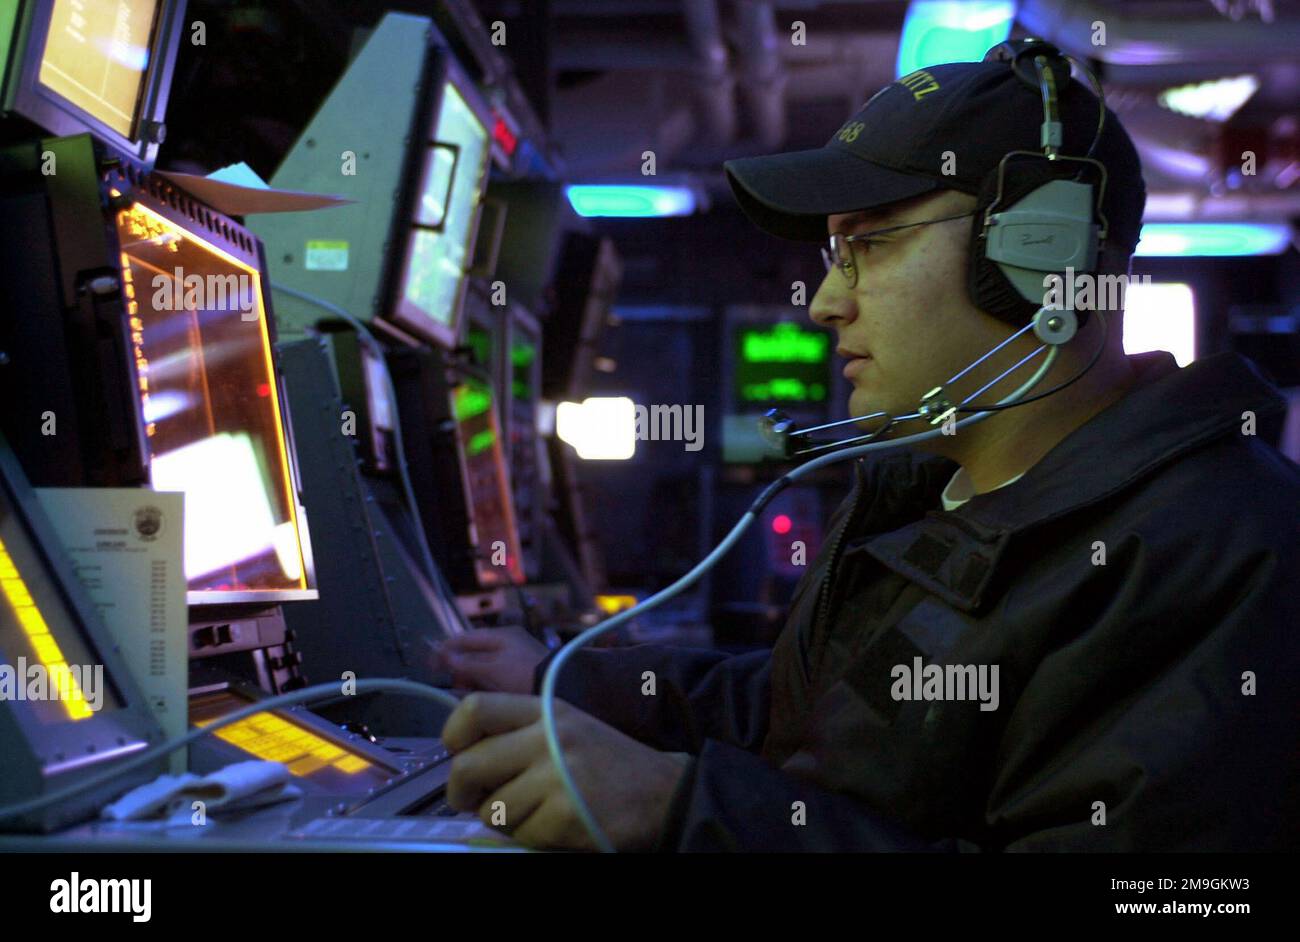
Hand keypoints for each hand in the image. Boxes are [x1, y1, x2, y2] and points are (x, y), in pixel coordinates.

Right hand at [431, 626, 548, 693]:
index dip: (444, 651)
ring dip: (473, 680)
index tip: (430, 667)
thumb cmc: (525, 676)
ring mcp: (516, 658)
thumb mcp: (493, 669)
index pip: (464, 638)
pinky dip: (486, 686)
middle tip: (457, 686)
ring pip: (483, 667)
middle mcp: (508, 643)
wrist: (564, 690)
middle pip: (473, 654)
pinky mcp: (522, 675)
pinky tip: (484, 697)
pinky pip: (495, 677)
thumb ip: (467, 663)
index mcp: (501, 635)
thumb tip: (444, 656)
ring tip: (469, 694)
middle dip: (461, 670)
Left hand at [441, 692, 690, 851]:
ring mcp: (558, 776)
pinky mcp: (566, 814)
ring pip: (491, 808)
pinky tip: (556, 824)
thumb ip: (521, 732)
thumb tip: (464, 757)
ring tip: (532, 811)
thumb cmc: (611, 762)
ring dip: (502, 819)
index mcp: (547, 710)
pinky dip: (531, 836)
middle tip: (469, 800)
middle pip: (468, 764)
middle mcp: (549, 737)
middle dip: (460, 791)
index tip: (457, 753)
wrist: (665, 792)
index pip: (475, 708)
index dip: (452, 734)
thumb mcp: (567, 727)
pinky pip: (521, 834)